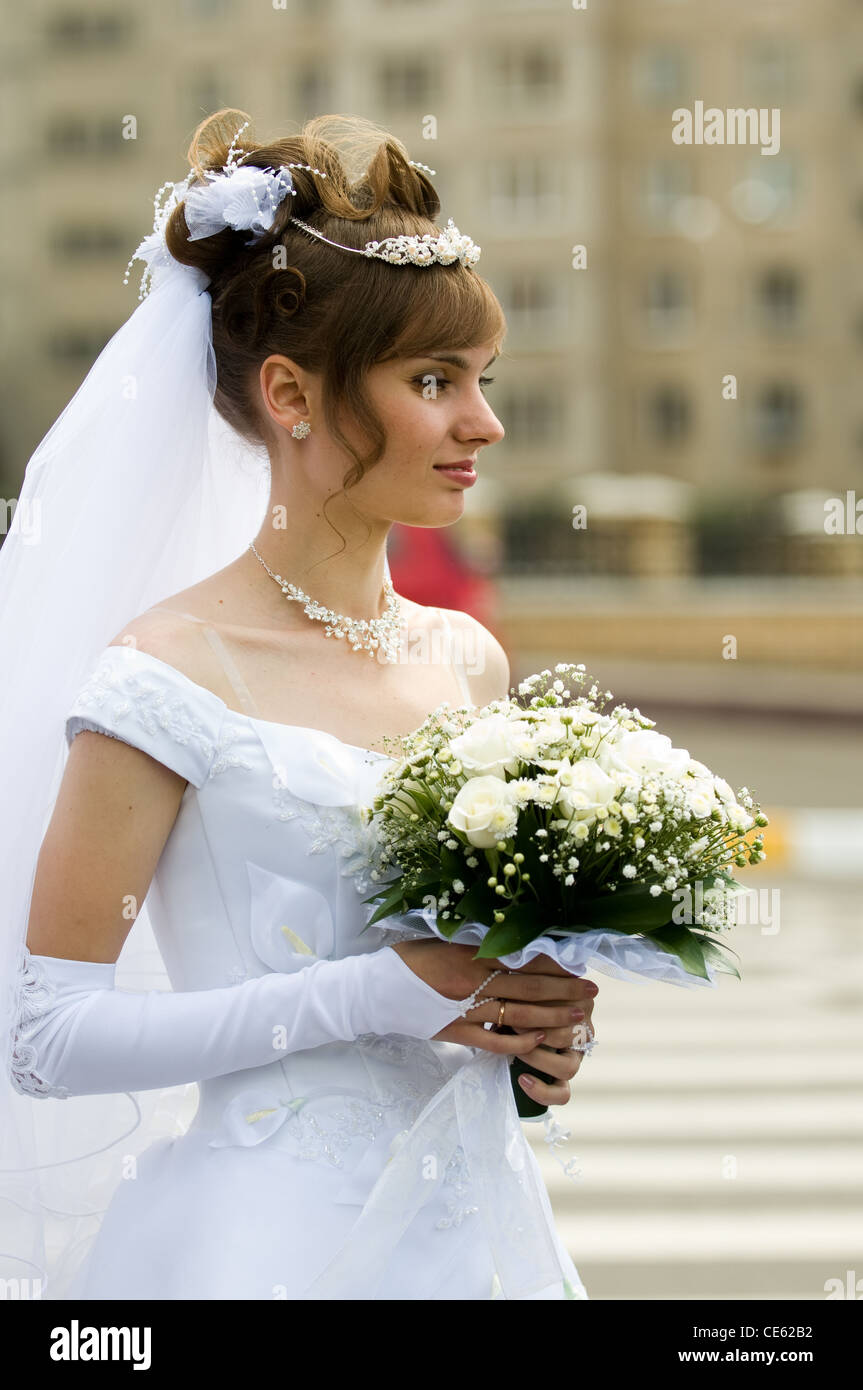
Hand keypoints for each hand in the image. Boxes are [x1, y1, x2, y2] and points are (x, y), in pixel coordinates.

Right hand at [389, 940, 597, 1077]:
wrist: (374, 988)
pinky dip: (517, 1042)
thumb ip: (477, 942)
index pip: (523, 958)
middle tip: (592, 992)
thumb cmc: (410, 958)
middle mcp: (474, 982)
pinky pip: (493, 1039)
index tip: (579, 963)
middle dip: (565, 990)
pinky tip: (538, 1041)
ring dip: (552, 1017)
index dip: (555, 962)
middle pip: (529, 987)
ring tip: (578, 1018)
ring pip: (518, 1014)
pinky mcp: (456, 1032)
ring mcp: (466, 1010)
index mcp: (472, 954)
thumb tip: (511, 938)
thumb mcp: (444, 940)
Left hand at [507, 958, 596, 1109]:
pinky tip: (520, 1078)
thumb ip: (534, 964)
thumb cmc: (516, 987)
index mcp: (583, 1001)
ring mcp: (576, 1057)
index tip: (517, 997)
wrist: (502, 1008)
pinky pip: (562, 1094)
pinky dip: (542, 1091)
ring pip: (568, 1068)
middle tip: (511, 1022)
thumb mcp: (525, 973)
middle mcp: (585, 1030)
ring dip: (539, 1059)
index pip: (577, 1005)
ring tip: (516, 1048)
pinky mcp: (562, 1079)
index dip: (546, 1003)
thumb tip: (531, 949)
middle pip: (571, 1038)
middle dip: (539, 1031)